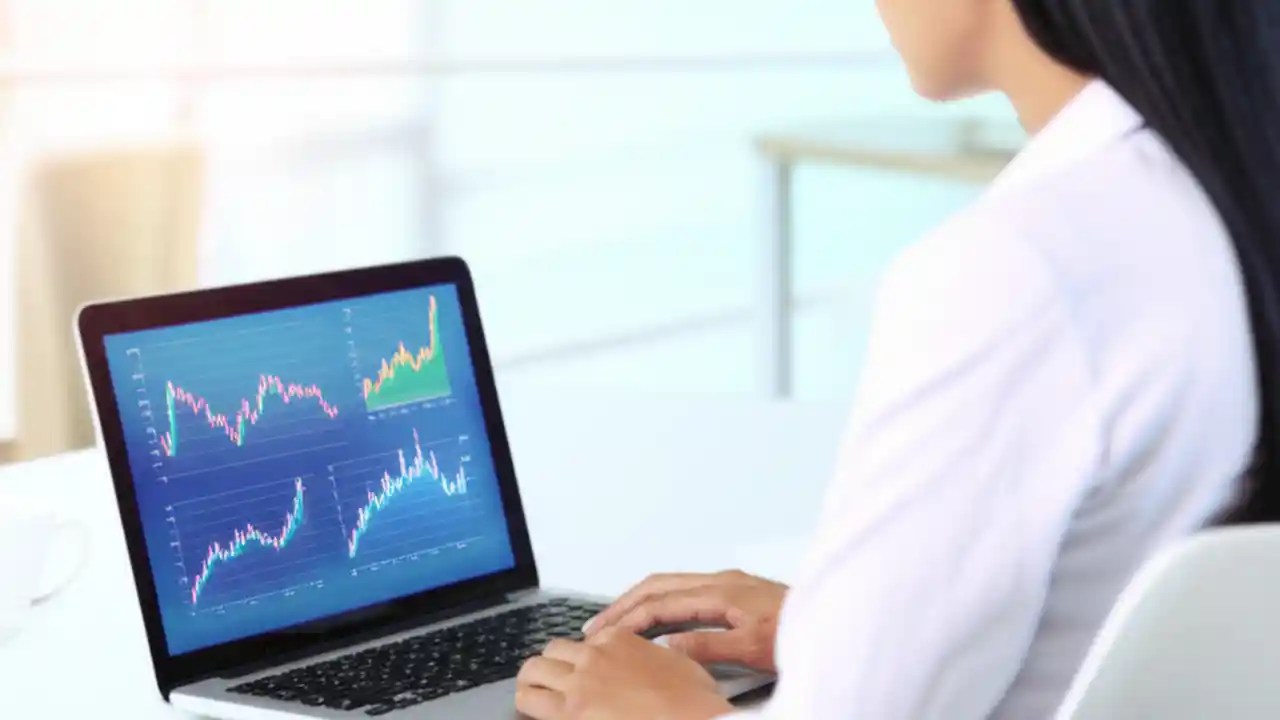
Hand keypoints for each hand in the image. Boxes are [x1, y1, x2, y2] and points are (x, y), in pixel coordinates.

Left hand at [516, 628, 732, 719]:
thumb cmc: (694, 702)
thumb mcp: (678, 662)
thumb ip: (652, 654)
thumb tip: (648, 658)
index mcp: (618, 640)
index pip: (584, 642)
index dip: (582, 660)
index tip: (584, 672)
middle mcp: (593, 656)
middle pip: (551, 651)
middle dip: (549, 667)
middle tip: (551, 682)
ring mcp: (578, 683)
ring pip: (532, 672)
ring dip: (533, 683)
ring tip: (535, 697)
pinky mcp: (568, 712)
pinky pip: (530, 703)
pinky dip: (530, 706)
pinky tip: (534, 713)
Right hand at [587, 570, 786, 672]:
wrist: (835, 620)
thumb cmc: (799, 634)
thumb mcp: (751, 649)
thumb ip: (707, 645)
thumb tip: (667, 645)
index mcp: (721, 592)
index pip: (660, 602)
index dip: (629, 618)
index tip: (606, 633)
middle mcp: (722, 580)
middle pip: (658, 584)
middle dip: (624, 603)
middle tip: (598, 624)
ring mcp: (730, 582)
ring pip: (671, 583)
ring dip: (641, 599)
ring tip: (618, 618)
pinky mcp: (737, 590)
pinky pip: (686, 588)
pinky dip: (662, 599)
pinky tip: (659, 614)